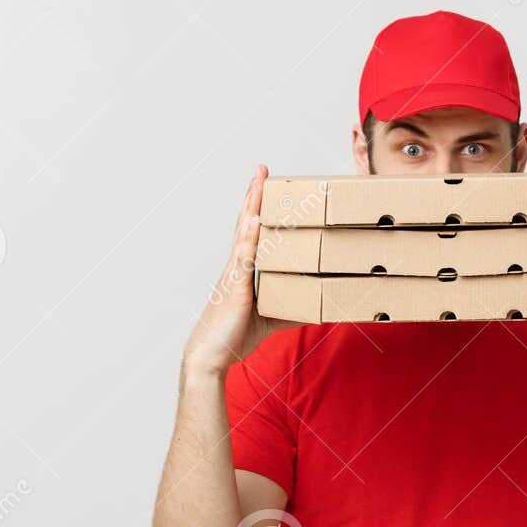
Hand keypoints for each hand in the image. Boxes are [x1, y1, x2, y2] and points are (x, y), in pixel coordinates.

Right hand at [183, 164, 300, 375]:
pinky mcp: (235, 286)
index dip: (256, 209)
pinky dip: (249, 237)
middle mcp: (236, 266)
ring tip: (260, 180)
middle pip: (245, 222)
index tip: (264, 185)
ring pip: (244, 232)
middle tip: (263, 169)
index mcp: (242, 271)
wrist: (211, 357)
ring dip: (252, 205)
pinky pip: (243, 256)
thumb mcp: (269, 321)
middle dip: (254, 195)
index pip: (250, 233)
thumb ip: (290, 310)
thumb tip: (315, 309)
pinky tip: (255, 219)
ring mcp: (234, 273)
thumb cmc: (233, 337)